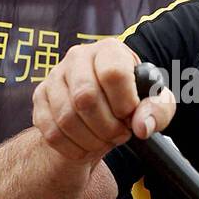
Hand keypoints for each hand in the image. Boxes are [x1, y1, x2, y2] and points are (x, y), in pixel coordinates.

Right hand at [32, 37, 175, 163]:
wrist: (102, 108)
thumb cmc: (131, 100)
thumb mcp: (155, 103)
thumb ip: (158, 110)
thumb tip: (141, 126)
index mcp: (109, 50)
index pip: (113, 73)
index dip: (124, 103)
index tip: (130, 116)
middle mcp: (78, 57)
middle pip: (85, 97)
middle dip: (107, 127)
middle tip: (120, 135)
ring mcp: (55, 76)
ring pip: (66, 118)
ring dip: (91, 140)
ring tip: (106, 141)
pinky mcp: (40, 98)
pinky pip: (52, 132)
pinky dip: (73, 148)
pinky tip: (88, 146)